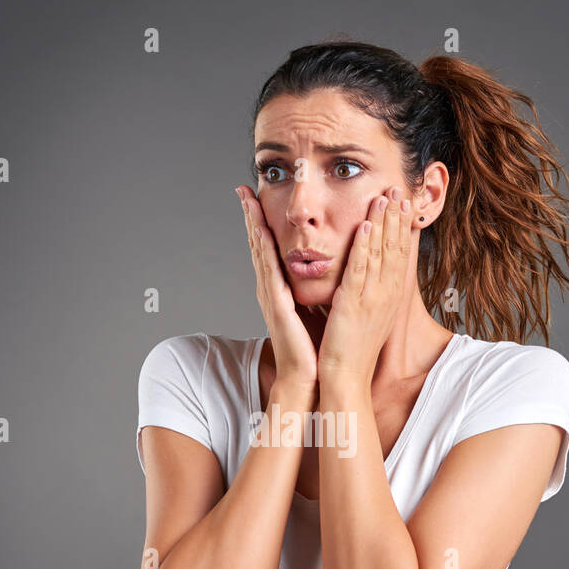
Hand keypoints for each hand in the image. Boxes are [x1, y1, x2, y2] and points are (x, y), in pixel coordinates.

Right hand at [236, 186, 318, 395]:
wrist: (308, 380)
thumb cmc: (314, 349)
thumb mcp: (314, 310)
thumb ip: (312, 290)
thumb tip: (323, 273)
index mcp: (280, 290)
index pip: (269, 250)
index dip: (262, 223)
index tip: (258, 198)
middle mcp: (271, 290)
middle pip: (258, 245)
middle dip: (251, 216)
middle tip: (244, 189)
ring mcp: (271, 298)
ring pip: (260, 254)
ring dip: (253, 225)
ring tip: (248, 200)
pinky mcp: (277, 307)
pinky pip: (269, 273)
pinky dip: (264, 251)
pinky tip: (261, 232)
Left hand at [317, 186, 414, 384]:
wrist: (346, 378)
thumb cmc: (353, 351)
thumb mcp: (367, 316)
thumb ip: (368, 293)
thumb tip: (367, 277)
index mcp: (389, 297)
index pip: (400, 254)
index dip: (403, 226)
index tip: (405, 202)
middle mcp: (386, 294)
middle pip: (396, 248)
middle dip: (398, 216)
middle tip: (400, 187)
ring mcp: (372, 298)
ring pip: (381, 253)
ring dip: (384, 222)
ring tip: (386, 195)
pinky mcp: (354, 304)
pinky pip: (361, 269)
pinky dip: (365, 246)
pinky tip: (366, 224)